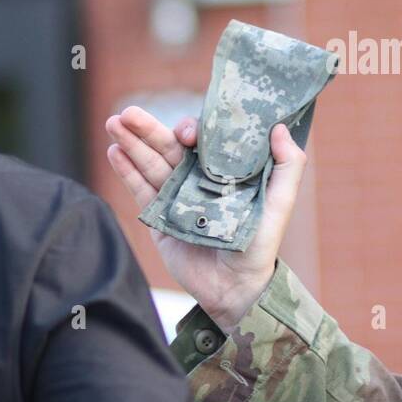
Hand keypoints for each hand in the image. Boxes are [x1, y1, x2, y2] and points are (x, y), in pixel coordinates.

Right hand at [104, 107, 306, 331]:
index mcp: (223, 170)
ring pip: (150, 163)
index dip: (191, 130)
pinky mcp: (159, 218)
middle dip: (147, 128)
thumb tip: (279, 127)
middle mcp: (197, 178)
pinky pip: (141, 190)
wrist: (236, 287)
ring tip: (113, 123)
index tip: (187, 134)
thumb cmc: (261, 244)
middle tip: (127, 113)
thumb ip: (288, 165)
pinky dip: (126, 171)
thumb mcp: (280, 203)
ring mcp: (176, 197)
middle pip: (168, 146)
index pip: (203, 140)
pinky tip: (114, 151)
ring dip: (131, 143)